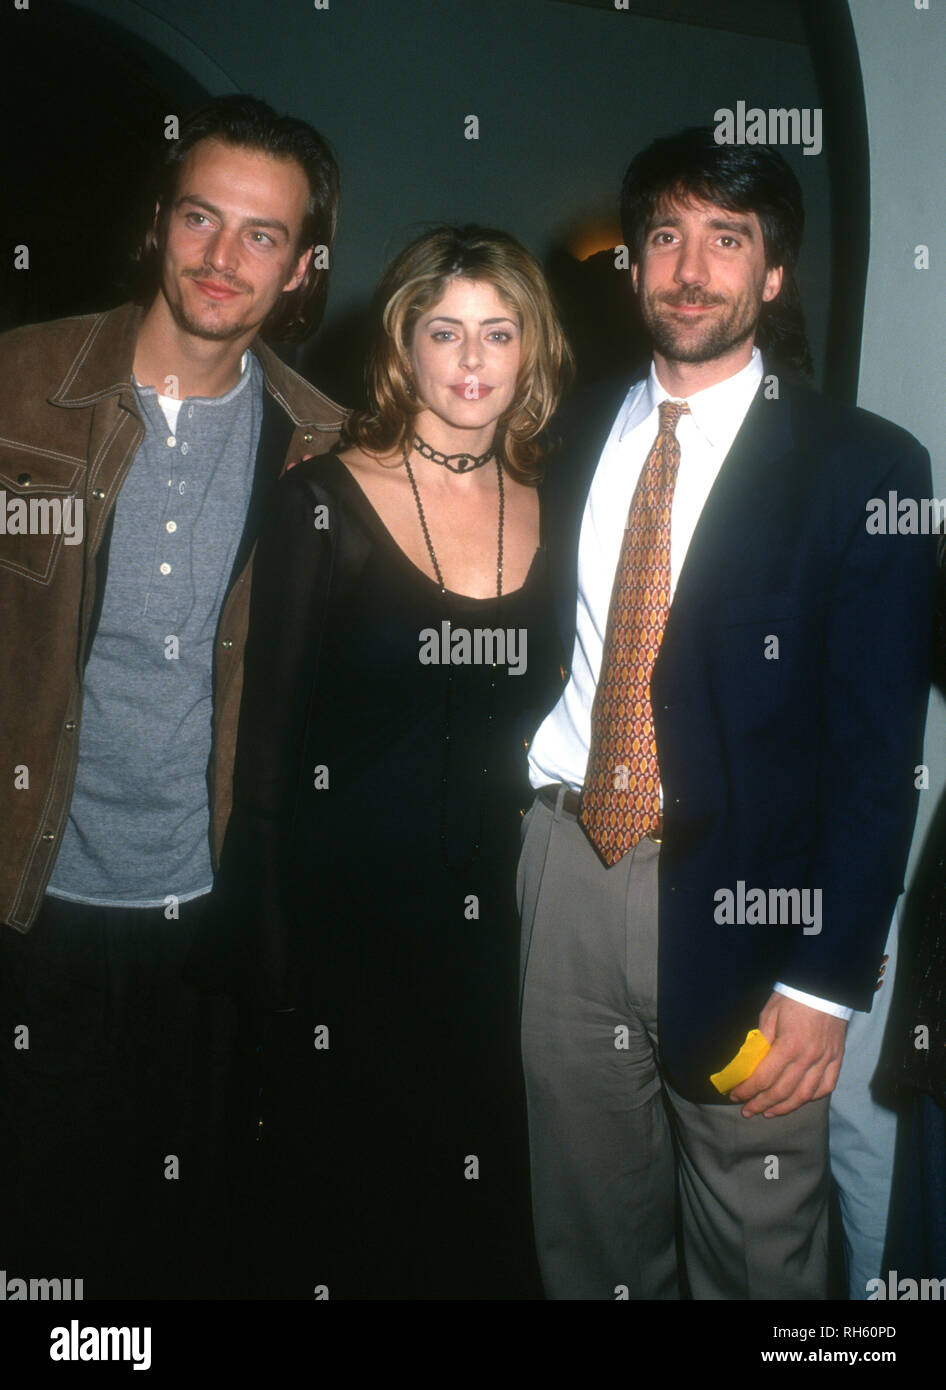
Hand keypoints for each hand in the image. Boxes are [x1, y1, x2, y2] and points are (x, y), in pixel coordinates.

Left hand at [728, 991, 846, 1118]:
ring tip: (768, 1113)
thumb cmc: (793, 997)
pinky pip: (825, 1087)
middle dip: (761, 1104)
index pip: (764, 1078)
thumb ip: (761, 1040)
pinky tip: (798, 1101)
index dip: (747, 1090)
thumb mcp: (769, 1014)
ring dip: (784, 1108)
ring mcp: (825, 1060)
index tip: (734, 1096)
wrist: (824, 987)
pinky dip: (811, 1098)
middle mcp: (808, 1058)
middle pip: (782, 1092)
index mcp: (789, 1046)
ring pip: (804, 1095)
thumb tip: (750, 1062)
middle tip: (747, 1111)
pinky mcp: (836, 1059)